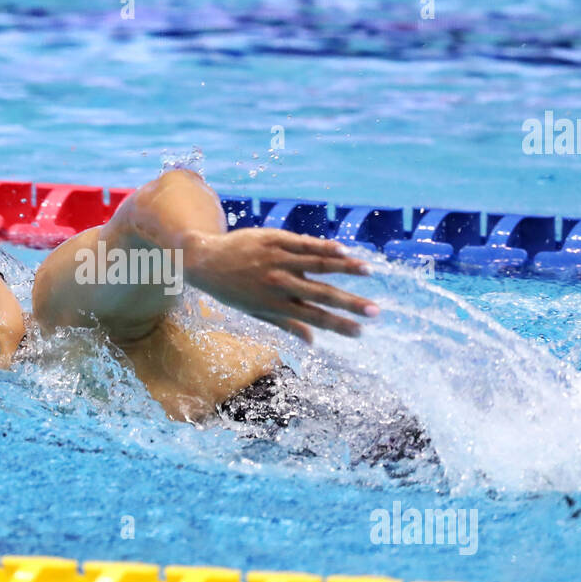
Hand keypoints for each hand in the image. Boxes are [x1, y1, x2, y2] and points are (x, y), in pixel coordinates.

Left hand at [182, 228, 376, 342]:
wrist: (205, 260)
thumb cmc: (233, 290)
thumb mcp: (257, 312)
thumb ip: (287, 324)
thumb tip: (314, 341)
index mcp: (276, 305)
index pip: (315, 318)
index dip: (340, 325)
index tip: (362, 331)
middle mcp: (278, 284)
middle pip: (322, 294)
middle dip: (351, 304)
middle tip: (376, 311)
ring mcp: (277, 260)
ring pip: (317, 264)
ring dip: (345, 269)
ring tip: (368, 272)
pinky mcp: (274, 240)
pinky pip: (304, 243)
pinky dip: (324, 247)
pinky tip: (344, 250)